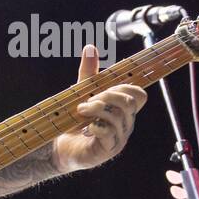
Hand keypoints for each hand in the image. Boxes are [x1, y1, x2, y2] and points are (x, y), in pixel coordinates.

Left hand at [53, 44, 147, 172]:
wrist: (60, 146)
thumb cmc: (74, 122)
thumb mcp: (82, 93)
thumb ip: (89, 73)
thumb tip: (90, 47)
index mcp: (124, 111)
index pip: (139, 95)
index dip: (125, 87)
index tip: (105, 88)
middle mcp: (125, 124)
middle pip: (129, 102)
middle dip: (107, 96)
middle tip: (87, 100)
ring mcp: (118, 139)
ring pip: (117, 116)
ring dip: (96, 109)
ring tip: (81, 110)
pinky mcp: (107, 150)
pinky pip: (108, 133)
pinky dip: (95, 125)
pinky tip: (86, 127)